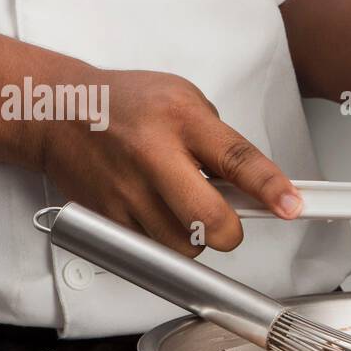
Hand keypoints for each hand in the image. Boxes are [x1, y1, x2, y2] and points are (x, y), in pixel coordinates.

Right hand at [34, 69, 302, 255]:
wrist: (59, 112)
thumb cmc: (126, 104)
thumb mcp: (184, 99)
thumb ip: (221, 141)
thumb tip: (255, 184)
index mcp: (181, 120)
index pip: (237, 160)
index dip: (270, 188)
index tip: (292, 206)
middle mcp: (153, 157)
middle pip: (209, 221)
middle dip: (229, 230)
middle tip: (226, 218)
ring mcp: (127, 192)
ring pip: (184, 247)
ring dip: (196, 239)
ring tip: (183, 209)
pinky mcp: (108, 219)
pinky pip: (154, 252)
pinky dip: (166, 242)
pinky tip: (158, 213)